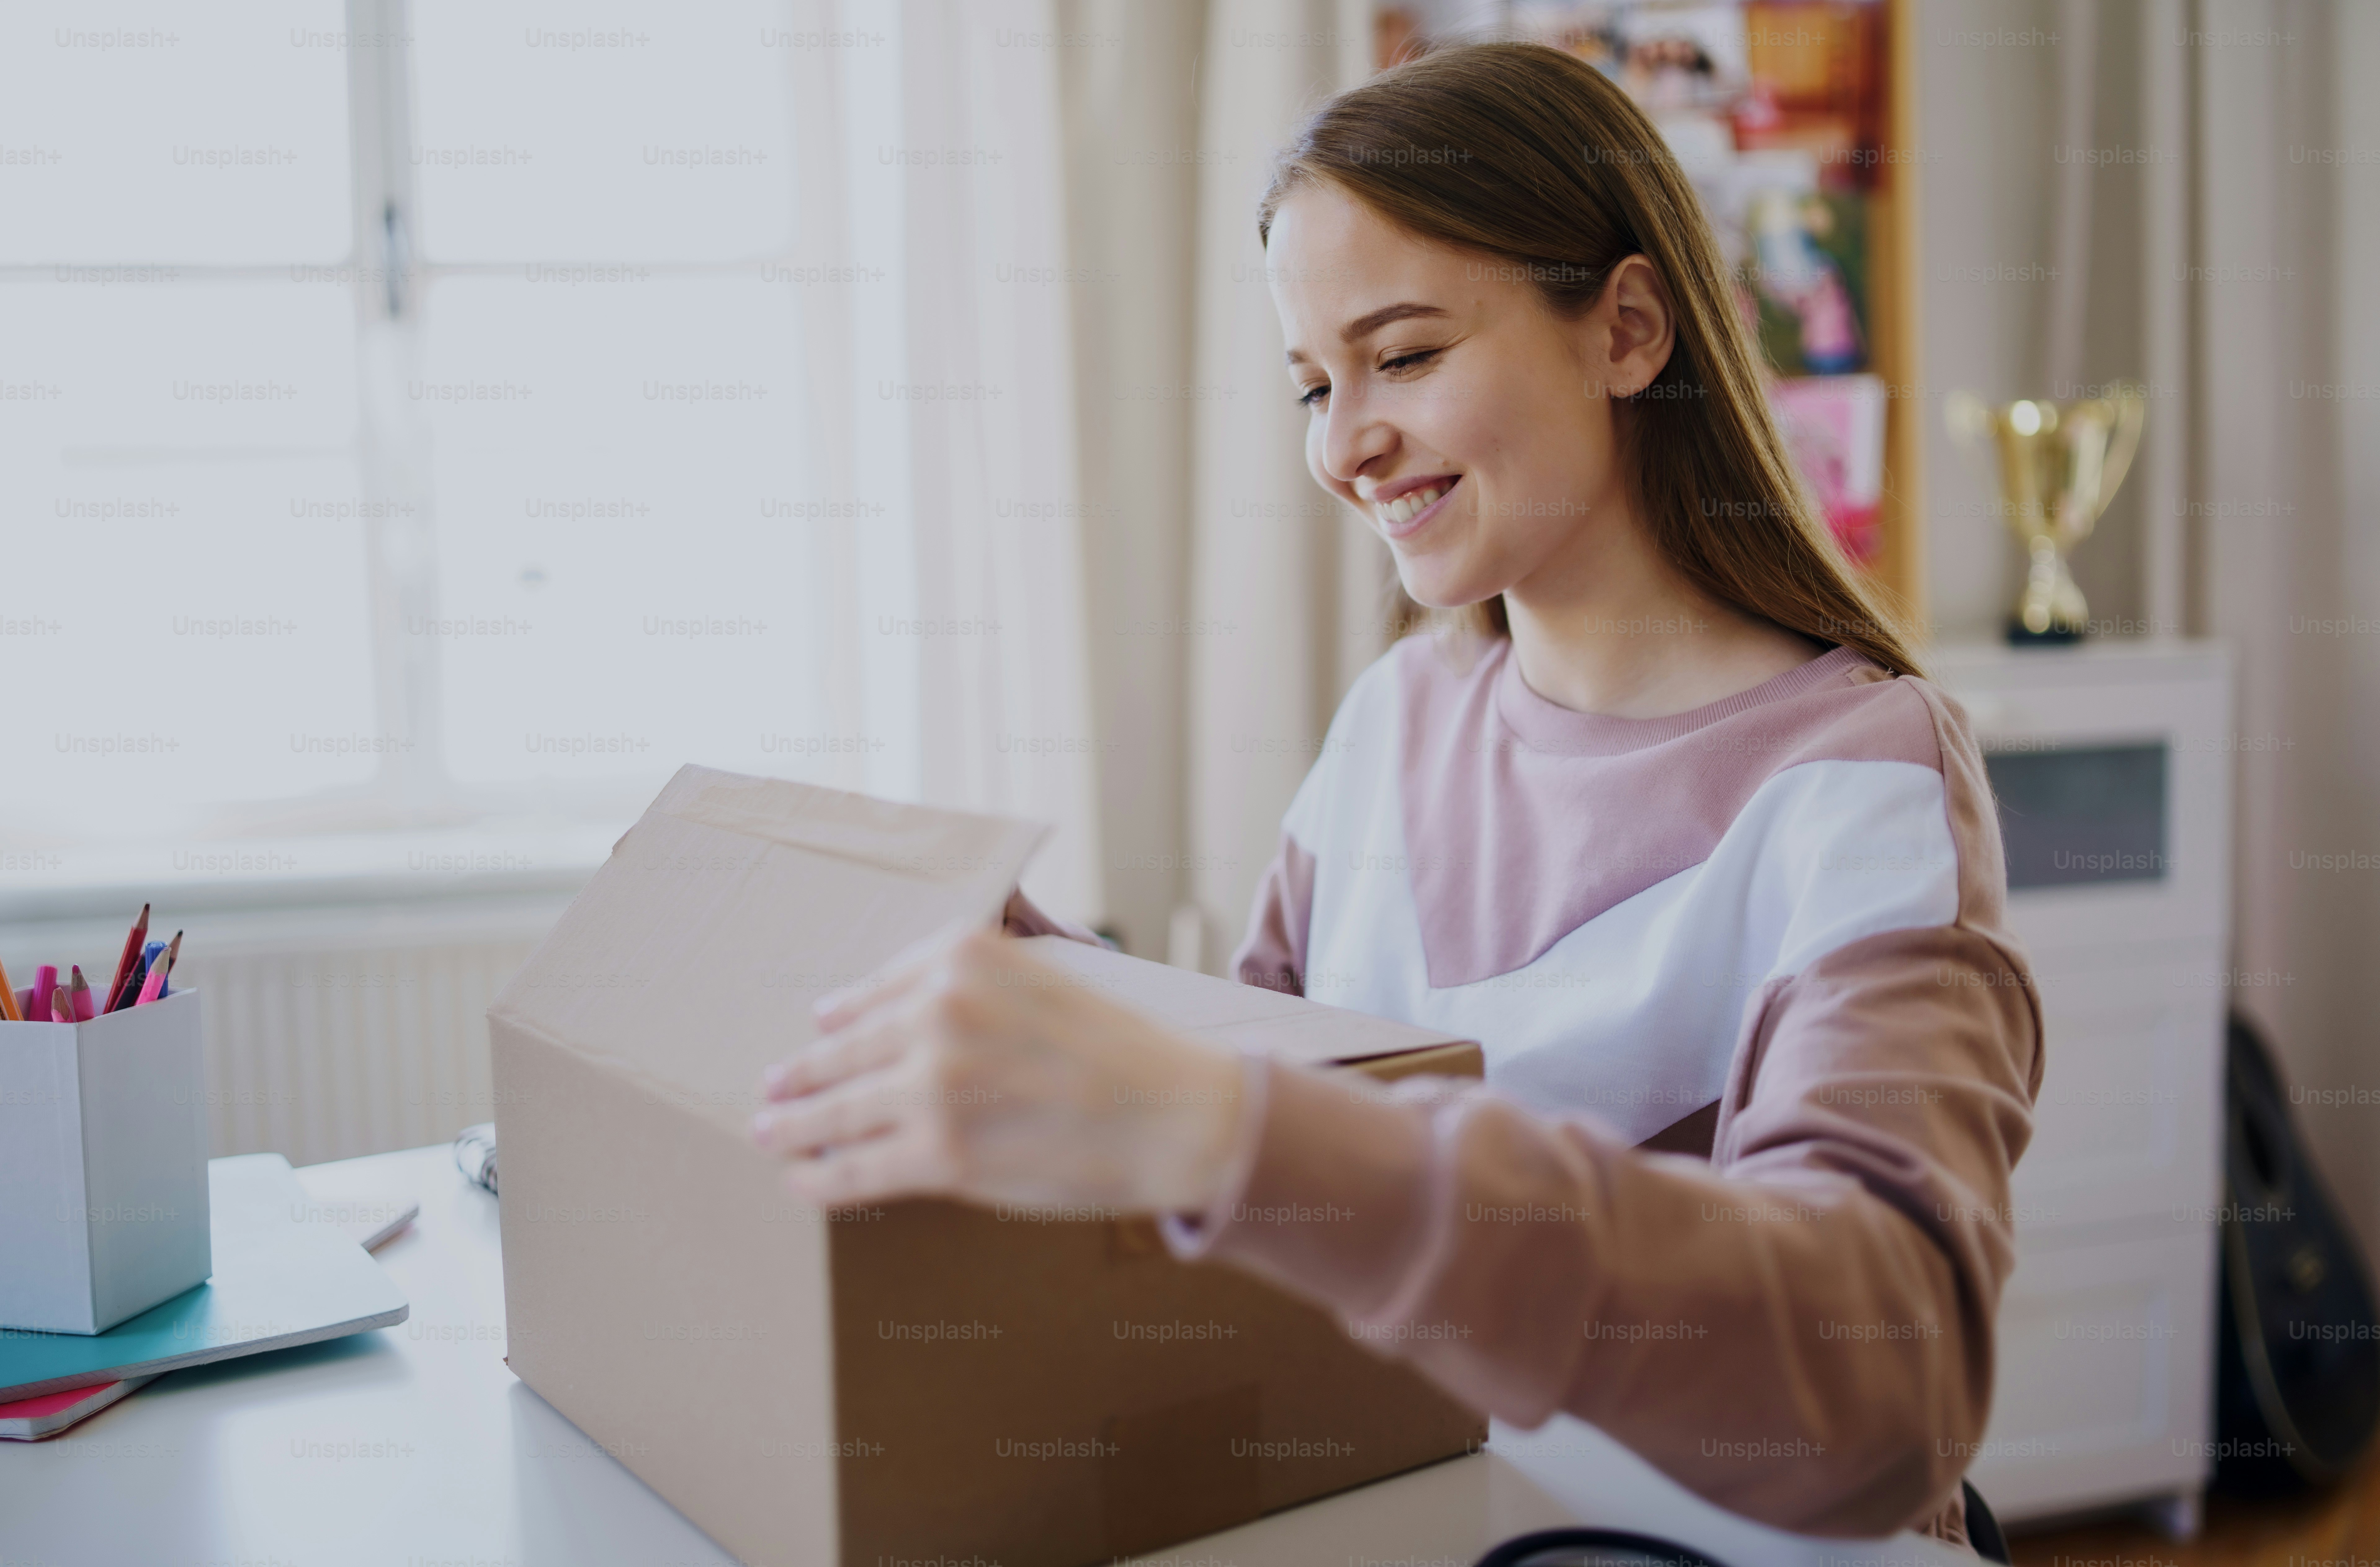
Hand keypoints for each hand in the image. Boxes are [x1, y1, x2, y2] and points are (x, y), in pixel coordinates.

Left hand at [752, 926, 1247, 1213]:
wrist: (1175, 1115)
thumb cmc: (1117, 1050)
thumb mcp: (1044, 975)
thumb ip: (972, 984)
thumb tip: (894, 1011)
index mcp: (964, 958)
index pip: (874, 991)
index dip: (838, 1019)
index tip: (816, 1031)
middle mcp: (938, 1012)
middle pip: (842, 1051)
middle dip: (800, 1075)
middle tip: (772, 1087)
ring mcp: (934, 1086)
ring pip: (835, 1111)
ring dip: (793, 1126)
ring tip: (770, 1132)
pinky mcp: (940, 1156)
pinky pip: (855, 1169)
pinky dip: (819, 1177)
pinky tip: (800, 1179)